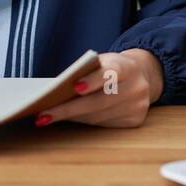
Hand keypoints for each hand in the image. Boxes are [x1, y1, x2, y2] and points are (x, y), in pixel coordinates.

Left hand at [36, 50, 163, 128]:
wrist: (142, 75)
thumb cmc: (112, 67)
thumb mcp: (103, 61)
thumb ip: (86, 71)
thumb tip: (57, 91)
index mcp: (128, 67)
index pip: (111, 73)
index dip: (93, 81)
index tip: (75, 87)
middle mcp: (137, 87)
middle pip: (99, 101)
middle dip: (69, 109)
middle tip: (44, 115)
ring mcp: (138, 106)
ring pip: (98, 116)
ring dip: (72, 117)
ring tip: (48, 117)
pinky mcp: (135, 120)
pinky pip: (104, 124)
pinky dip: (84, 121)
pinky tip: (69, 119)